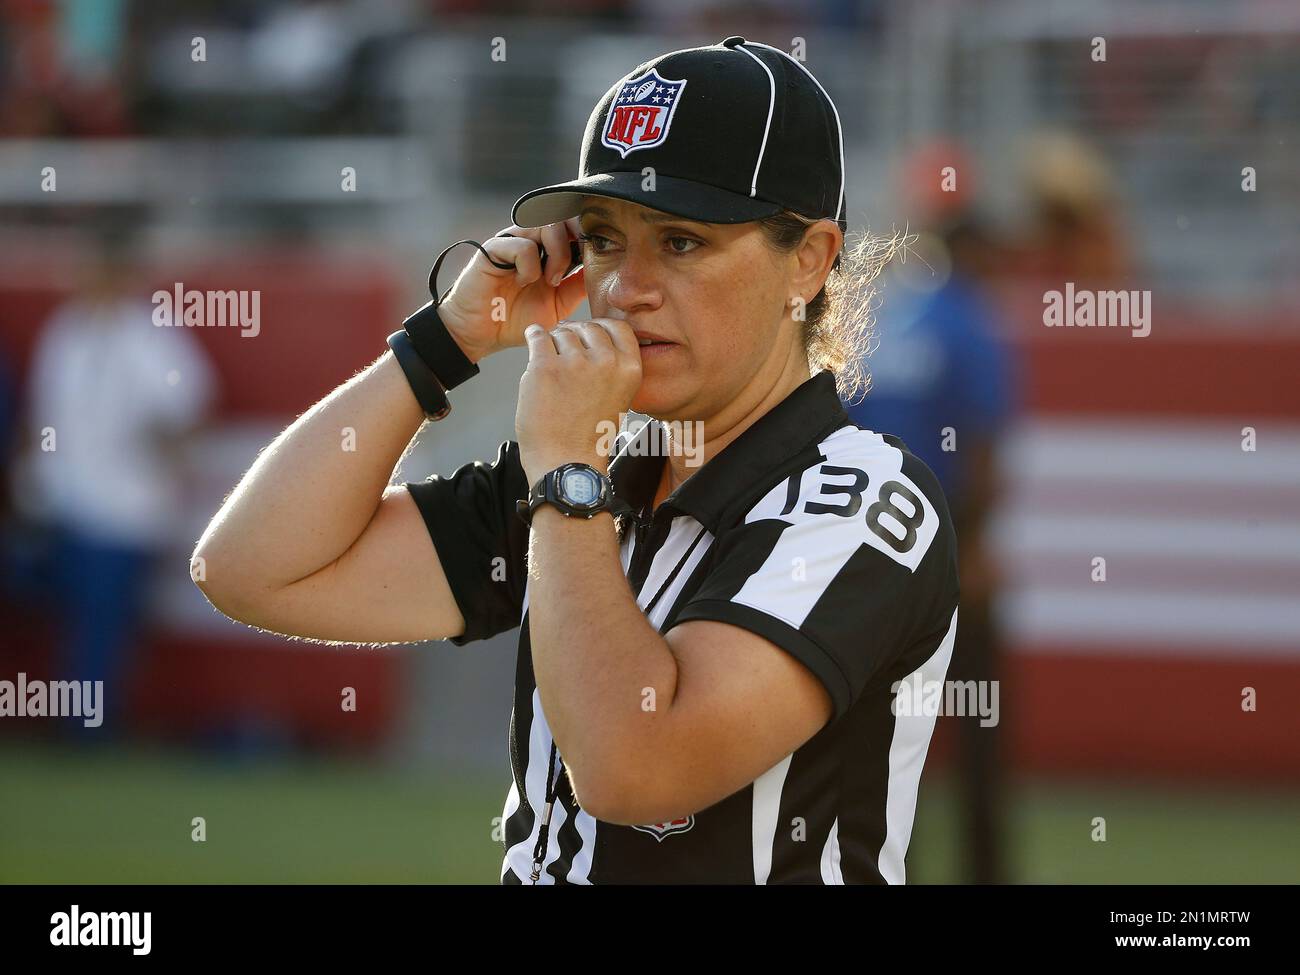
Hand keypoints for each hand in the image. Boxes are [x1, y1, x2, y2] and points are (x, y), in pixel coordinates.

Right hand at [435, 218, 587, 363]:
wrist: (480, 335)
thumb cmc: (515, 320)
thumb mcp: (558, 306)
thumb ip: (576, 287)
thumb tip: (603, 272)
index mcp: (547, 251)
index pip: (574, 227)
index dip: (588, 237)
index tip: (596, 260)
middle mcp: (531, 240)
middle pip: (565, 217)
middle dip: (577, 240)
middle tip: (574, 269)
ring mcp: (512, 242)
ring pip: (547, 224)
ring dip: (557, 254)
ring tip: (551, 281)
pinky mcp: (493, 249)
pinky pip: (522, 244)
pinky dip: (530, 266)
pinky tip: (523, 282)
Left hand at [516, 319, 642, 483]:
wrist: (567, 463)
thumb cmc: (590, 437)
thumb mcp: (619, 398)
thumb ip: (612, 367)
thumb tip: (592, 336)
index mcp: (629, 369)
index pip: (617, 327)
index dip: (599, 328)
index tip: (588, 335)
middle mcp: (606, 362)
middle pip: (587, 327)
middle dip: (574, 335)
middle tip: (564, 352)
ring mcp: (575, 363)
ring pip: (561, 332)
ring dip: (553, 343)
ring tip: (551, 366)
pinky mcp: (546, 367)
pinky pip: (538, 337)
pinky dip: (534, 338)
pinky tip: (534, 345)